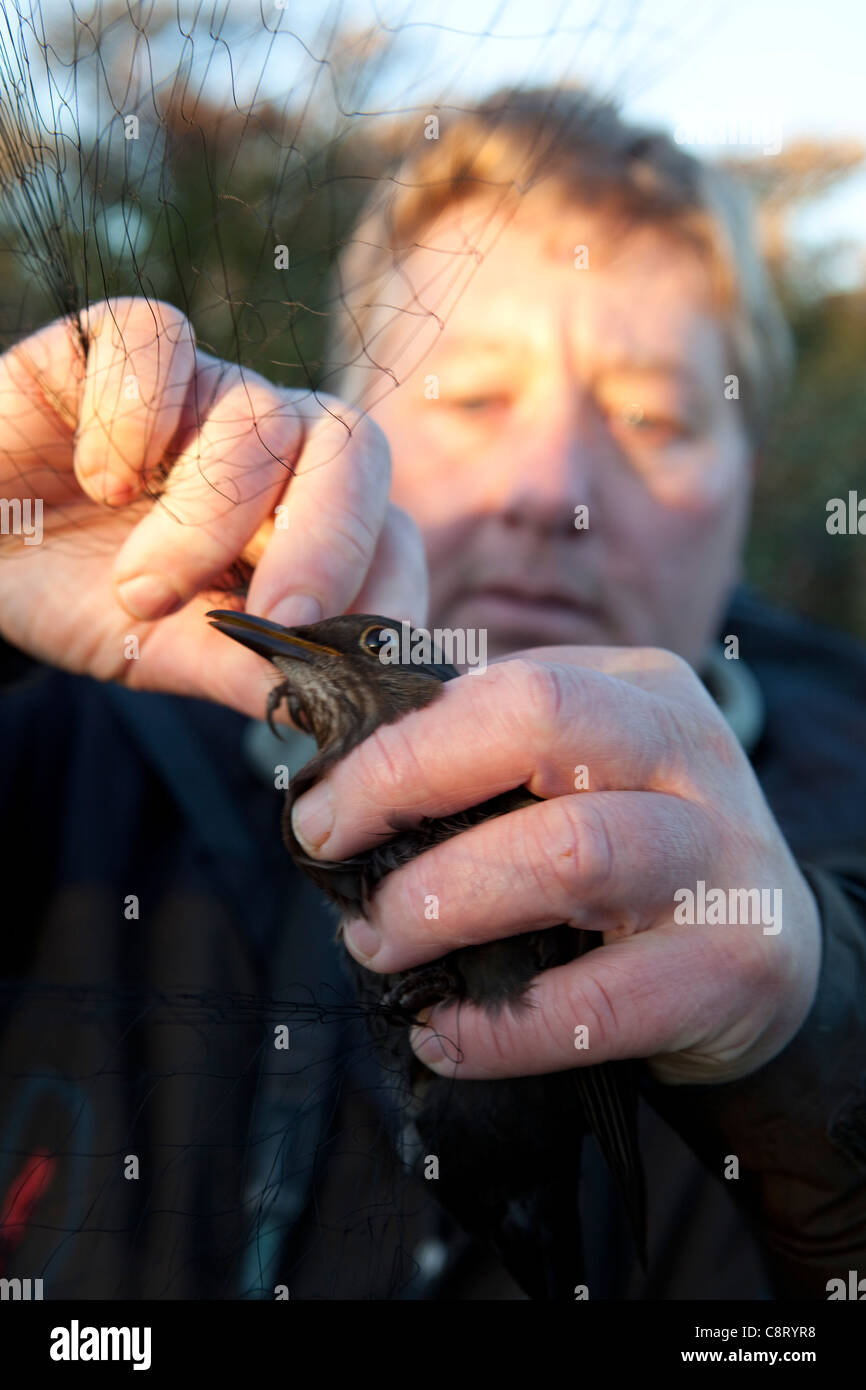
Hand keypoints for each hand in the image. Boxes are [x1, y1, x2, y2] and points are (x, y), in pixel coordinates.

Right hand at [0, 298, 425, 715]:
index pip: (387, 530)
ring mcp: (199, 389)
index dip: (389, 587)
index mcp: (300, 518)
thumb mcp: (162, 651)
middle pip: (353, 449)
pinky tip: (98, 480)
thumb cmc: (78, 596)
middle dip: (328, 542)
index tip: (354, 657)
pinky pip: (158, 338)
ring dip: (205, 518)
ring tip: (138, 591)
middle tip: (282, 618)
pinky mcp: (117, 343)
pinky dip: (133, 415)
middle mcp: (267, 444)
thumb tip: (324, 706)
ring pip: (260, 412)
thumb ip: (241, 666)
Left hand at [290, 646, 821, 1084]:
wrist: (771, 959)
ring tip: (378, 946)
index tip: (317, 806)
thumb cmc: (633, 855)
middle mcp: (691, 754)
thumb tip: (337, 768)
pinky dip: (500, 1028)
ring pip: (569, 851)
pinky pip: (597, 1001)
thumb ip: (485, 754)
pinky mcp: (734, 966)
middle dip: (406, 783)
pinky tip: (443, 1036)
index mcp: (642, 689)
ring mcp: (721, 857)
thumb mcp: (581, 775)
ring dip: (443, 903)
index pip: (509, 681)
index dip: (397, 743)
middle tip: (327, 856)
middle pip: (541, 723)